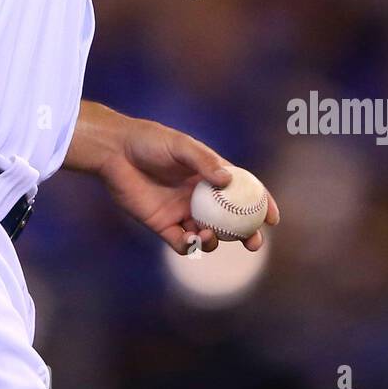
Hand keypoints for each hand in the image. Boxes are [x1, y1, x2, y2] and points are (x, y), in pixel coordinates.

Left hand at [98, 118, 279, 255]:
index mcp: (209, 174)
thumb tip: (227, 181)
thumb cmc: (149, 141)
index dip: (261, 205)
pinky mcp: (162, 224)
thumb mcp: (181, 146)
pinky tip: (190, 240)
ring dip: (214, 241)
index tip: (273, 218)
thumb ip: (204, 162)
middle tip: (254, 243)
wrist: (114, 152)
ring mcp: (181, 211)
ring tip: (207, 235)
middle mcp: (199, 195)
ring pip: (208, 235)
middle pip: (230, 221)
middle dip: (246, 234)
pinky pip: (181, 243)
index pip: (243, 192)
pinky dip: (190, 247)